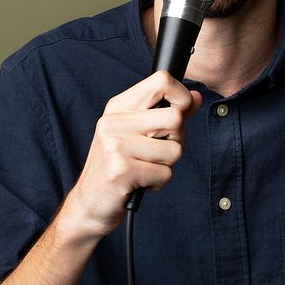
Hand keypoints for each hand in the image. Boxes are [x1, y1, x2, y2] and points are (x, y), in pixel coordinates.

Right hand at [63, 71, 201, 236]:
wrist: (89, 203)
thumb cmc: (117, 166)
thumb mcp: (138, 133)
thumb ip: (167, 114)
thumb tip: (195, 97)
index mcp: (119, 107)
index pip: (161, 81)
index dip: (181, 96)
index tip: (180, 112)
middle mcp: (114, 122)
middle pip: (175, 118)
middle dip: (177, 139)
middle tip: (159, 151)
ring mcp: (116, 145)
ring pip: (174, 149)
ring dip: (166, 165)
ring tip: (145, 168)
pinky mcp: (121, 170)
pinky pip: (165, 173)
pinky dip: (159, 182)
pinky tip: (140, 182)